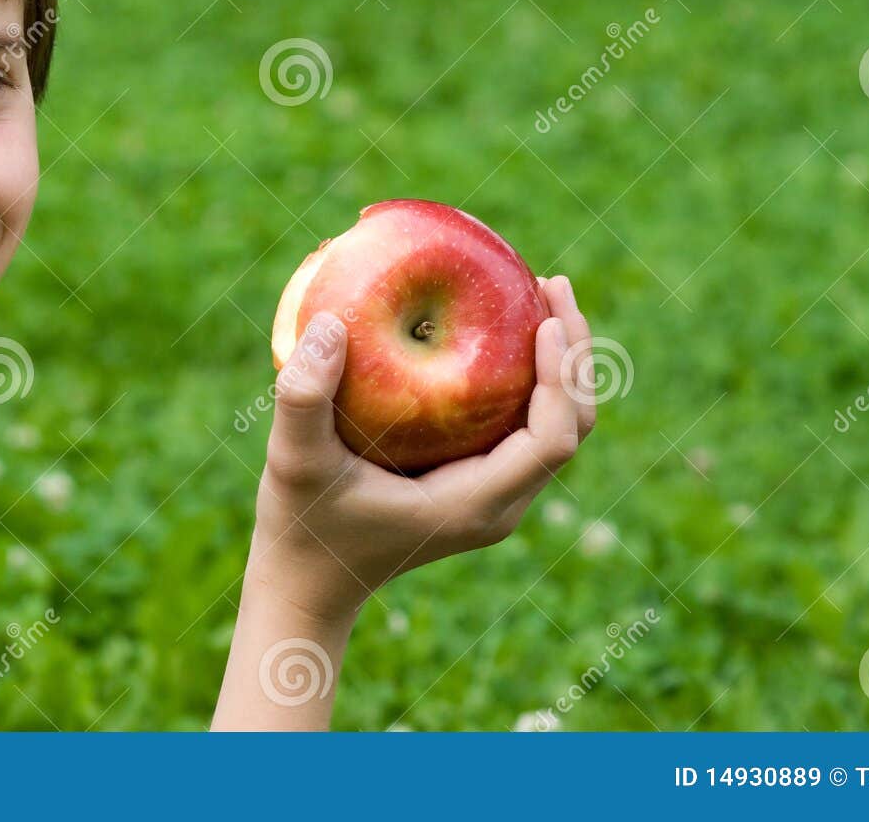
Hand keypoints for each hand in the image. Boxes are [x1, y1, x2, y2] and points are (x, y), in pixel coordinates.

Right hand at [212, 275, 593, 728]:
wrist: (306, 583)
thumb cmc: (301, 525)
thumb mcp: (292, 460)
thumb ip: (304, 397)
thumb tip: (331, 322)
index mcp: (473, 503)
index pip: (552, 440)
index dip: (560, 378)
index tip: (543, 319)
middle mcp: (498, 504)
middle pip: (573, 427)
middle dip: (575, 356)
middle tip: (550, 284)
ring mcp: (493, 498)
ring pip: (557, 427)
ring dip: (560, 365)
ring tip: (537, 296)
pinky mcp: (478, 486)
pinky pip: (526, 427)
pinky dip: (528, 379)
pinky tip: (495, 331)